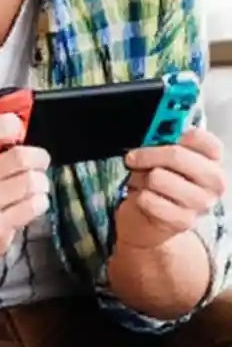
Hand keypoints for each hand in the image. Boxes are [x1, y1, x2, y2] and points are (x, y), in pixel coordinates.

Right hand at [0, 114, 51, 272]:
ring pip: (32, 182)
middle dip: (38, 158)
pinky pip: (34, 205)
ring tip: (32, 186)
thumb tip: (20, 122)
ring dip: (40, 182)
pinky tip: (29, 203)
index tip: (16, 128)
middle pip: (20, 158)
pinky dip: (39, 201)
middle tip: (38, 161)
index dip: (2, 125)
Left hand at [115, 128, 226, 249]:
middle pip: (177, 155)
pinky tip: (144, 200)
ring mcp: (201, 203)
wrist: (150, 223)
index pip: (205, 140)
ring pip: (158, 177)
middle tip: (133, 158)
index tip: (158, 133)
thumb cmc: (157, 185)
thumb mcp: (161, 159)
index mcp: (213, 162)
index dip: (178, 133)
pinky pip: (149, 199)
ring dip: (141, 179)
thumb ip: (162, 139)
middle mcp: (214, 183)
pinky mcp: (183, 221)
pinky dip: (138, 197)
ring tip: (144, 184)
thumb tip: (157, 123)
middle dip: (147, 154)